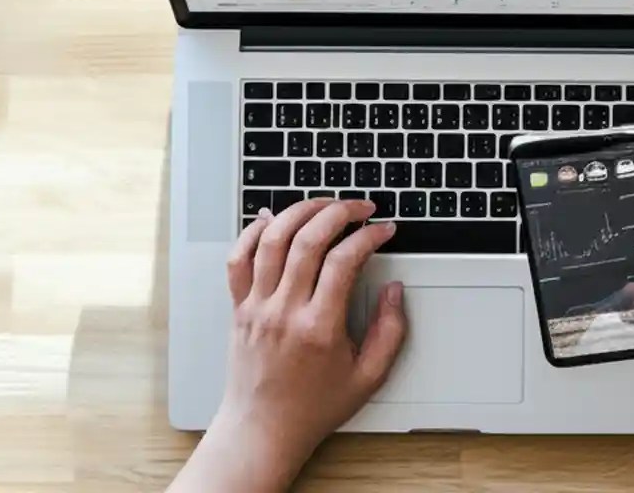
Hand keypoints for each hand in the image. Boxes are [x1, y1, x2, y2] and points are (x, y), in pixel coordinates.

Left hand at [209, 199, 405, 488]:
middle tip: (360, 208)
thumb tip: (395, 291)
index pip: (344, 261)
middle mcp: (284, 311)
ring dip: (300, 211)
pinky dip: (253, 231)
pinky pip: (238, 258)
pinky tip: (272, 218)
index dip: (369, 236)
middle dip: (339, 212)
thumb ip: (390, 331)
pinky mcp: (239, 307)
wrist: (262, 428)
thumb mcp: (369, 376)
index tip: (384, 230)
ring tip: (324, 205)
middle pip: (307, 239)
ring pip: (271, 239)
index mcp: (319, 328)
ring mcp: (257, 306)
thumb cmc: (314, 406)